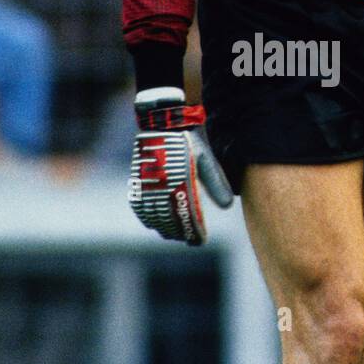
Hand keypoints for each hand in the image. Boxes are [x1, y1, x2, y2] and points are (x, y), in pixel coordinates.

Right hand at [128, 87, 233, 244]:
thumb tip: (227, 206)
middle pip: (170, 221)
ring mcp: (146, 184)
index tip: (200, 241)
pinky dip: (147, 218)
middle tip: (189, 238)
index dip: (194, 231)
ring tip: (173, 234)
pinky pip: (139, 207)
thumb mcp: (206, 159)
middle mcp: (162, 185)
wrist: (163, 121)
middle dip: (180, 233)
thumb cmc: (188, 140)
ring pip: (153, 217)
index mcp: (181, 181)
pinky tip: (154, 223)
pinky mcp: (136, 181)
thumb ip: (216, 183)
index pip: (187, 216)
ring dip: (164, 228)